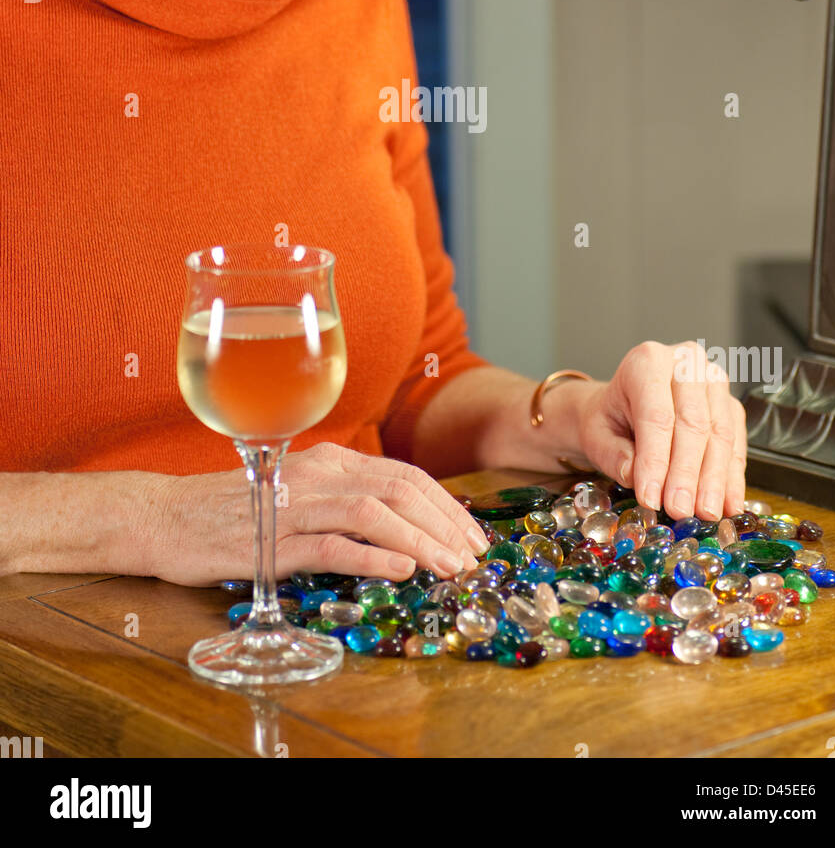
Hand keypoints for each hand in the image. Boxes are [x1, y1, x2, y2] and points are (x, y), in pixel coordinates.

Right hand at [145, 442, 489, 586]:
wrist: (165, 516)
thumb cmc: (235, 510)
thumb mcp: (300, 496)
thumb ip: (344, 502)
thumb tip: (403, 530)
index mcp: (331, 459)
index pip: (405, 475)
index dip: (446, 505)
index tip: (472, 536)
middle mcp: (319, 473)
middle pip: (400, 488)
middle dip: (445, 522)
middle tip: (473, 557)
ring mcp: (295, 504)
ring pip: (374, 511)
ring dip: (420, 539)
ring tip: (449, 566)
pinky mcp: (272, 538)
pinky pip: (331, 543)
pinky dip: (371, 554)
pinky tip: (400, 569)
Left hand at [552, 340, 746, 520]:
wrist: (623, 405)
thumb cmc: (609, 418)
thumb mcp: (596, 435)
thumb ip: (613, 455)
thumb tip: (636, 477)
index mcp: (647, 361)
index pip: (656, 415)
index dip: (656, 460)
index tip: (651, 498)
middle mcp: (686, 363)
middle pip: (693, 423)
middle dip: (687, 473)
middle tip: (680, 510)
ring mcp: (713, 382)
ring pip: (719, 434)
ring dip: (714, 479)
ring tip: (705, 513)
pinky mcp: (730, 405)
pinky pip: (735, 443)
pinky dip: (731, 477)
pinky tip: (727, 504)